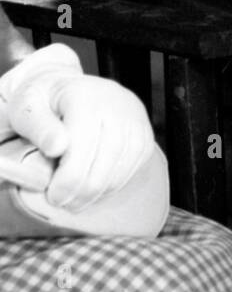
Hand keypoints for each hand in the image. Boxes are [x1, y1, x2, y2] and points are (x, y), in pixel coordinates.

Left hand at [0, 44, 154, 208]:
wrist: (71, 88)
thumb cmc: (44, 102)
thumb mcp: (26, 107)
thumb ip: (37, 127)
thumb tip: (57, 147)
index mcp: (84, 96)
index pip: (83, 145)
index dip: (68, 178)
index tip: (53, 196)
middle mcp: (116, 104)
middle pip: (104, 161)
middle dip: (82, 191)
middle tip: (64, 204)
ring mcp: (134, 118)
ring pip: (121, 167)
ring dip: (98, 192)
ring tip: (77, 201)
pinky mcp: (144, 132)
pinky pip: (133, 166)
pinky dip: (114, 184)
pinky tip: (95, 190)